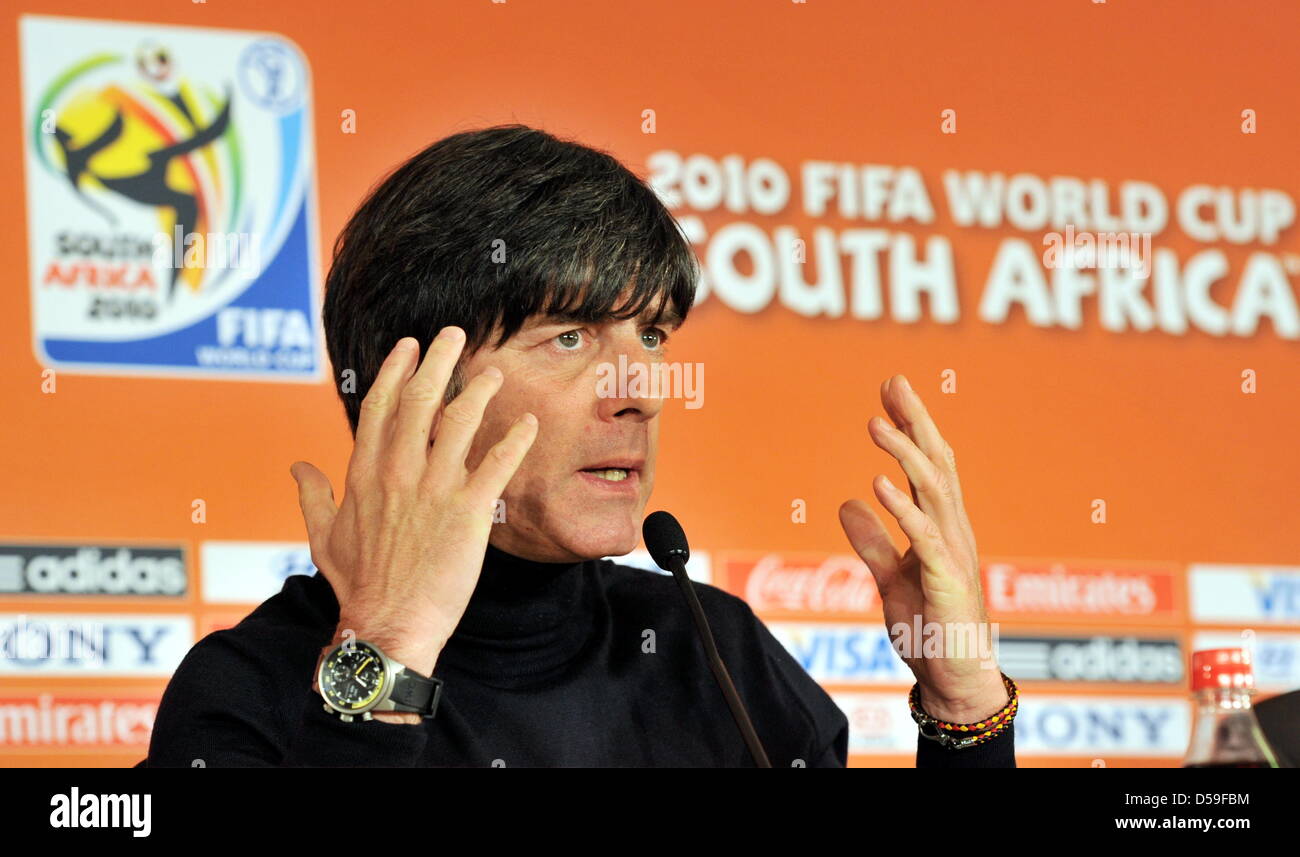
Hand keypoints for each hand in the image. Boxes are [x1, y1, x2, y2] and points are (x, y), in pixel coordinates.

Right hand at [291, 328, 537, 719]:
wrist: (388, 626)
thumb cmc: (358, 586)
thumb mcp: (323, 536)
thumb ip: (312, 495)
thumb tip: (297, 465)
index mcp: (363, 474)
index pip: (379, 407)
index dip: (396, 371)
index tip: (409, 346)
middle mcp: (397, 472)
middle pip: (419, 401)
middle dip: (438, 361)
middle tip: (455, 335)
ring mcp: (433, 490)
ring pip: (458, 423)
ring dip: (478, 391)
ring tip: (494, 373)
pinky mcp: (468, 512)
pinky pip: (496, 464)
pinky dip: (515, 441)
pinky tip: (529, 423)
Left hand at [837, 375, 1005, 723]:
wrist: (956, 683)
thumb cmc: (930, 631)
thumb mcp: (890, 580)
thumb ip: (871, 543)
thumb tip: (846, 504)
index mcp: (940, 529)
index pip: (927, 467)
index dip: (911, 427)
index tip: (889, 391)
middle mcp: (953, 533)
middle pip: (937, 465)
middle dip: (916, 421)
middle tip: (894, 382)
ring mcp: (953, 555)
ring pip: (933, 492)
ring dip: (904, 455)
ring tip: (876, 424)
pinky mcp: (948, 582)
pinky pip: (924, 538)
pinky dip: (902, 509)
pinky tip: (878, 485)